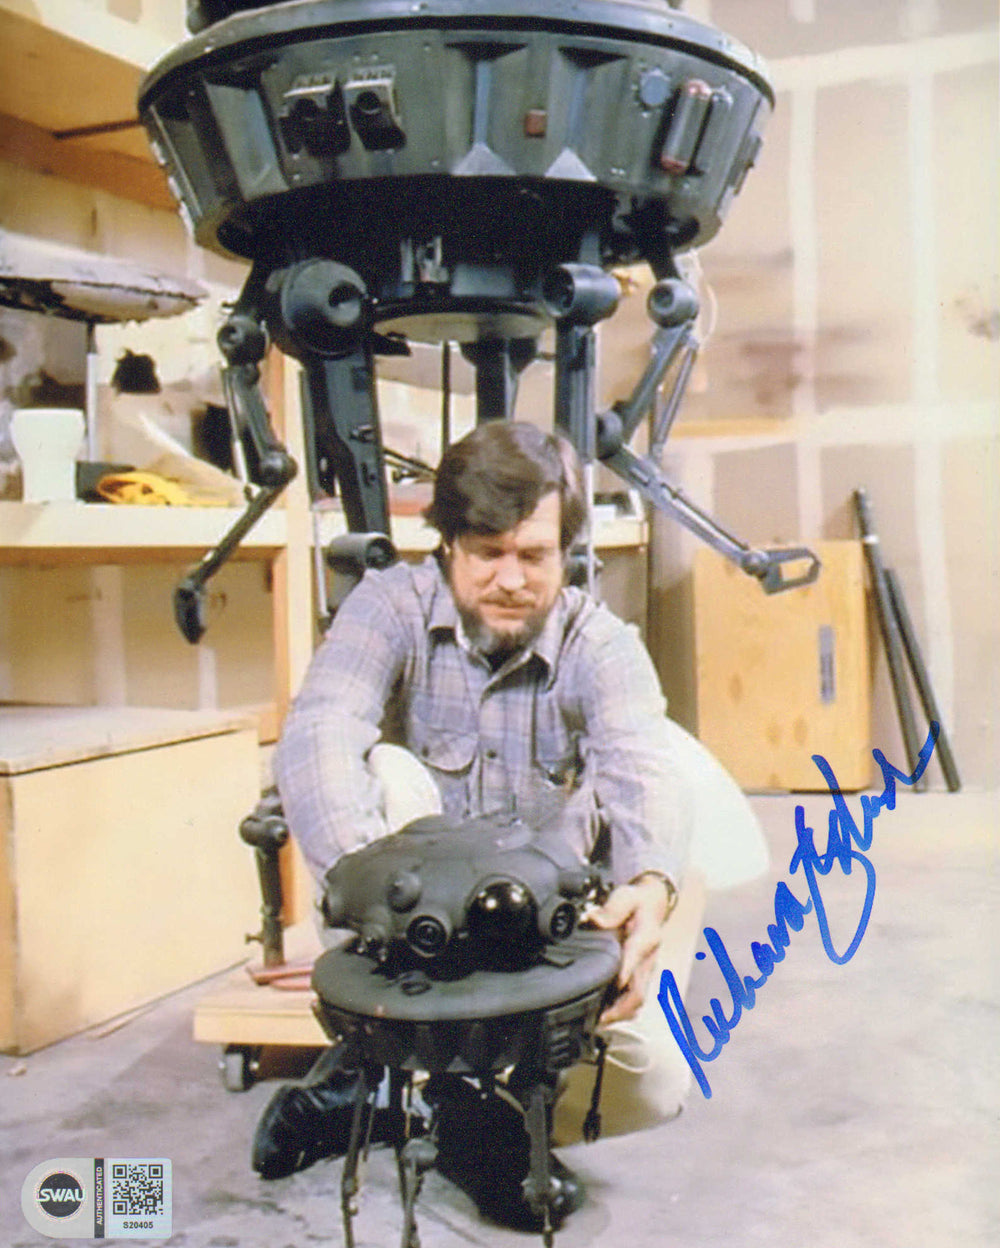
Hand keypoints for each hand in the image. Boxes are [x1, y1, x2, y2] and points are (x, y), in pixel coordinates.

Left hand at [587, 875, 672, 1024]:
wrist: (654, 904)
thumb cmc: (638, 902)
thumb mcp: (626, 896)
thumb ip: (612, 908)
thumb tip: (594, 919)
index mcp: (647, 938)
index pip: (636, 959)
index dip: (624, 974)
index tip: (611, 987)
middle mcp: (649, 959)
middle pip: (638, 992)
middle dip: (618, 1009)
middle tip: (595, 1019)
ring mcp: (647, 971)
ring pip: (637, 1001)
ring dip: (618, 1015)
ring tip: (595, 1022)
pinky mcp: (642, 977)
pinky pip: (634, 999)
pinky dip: (620, 1010)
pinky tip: (602, 1014)